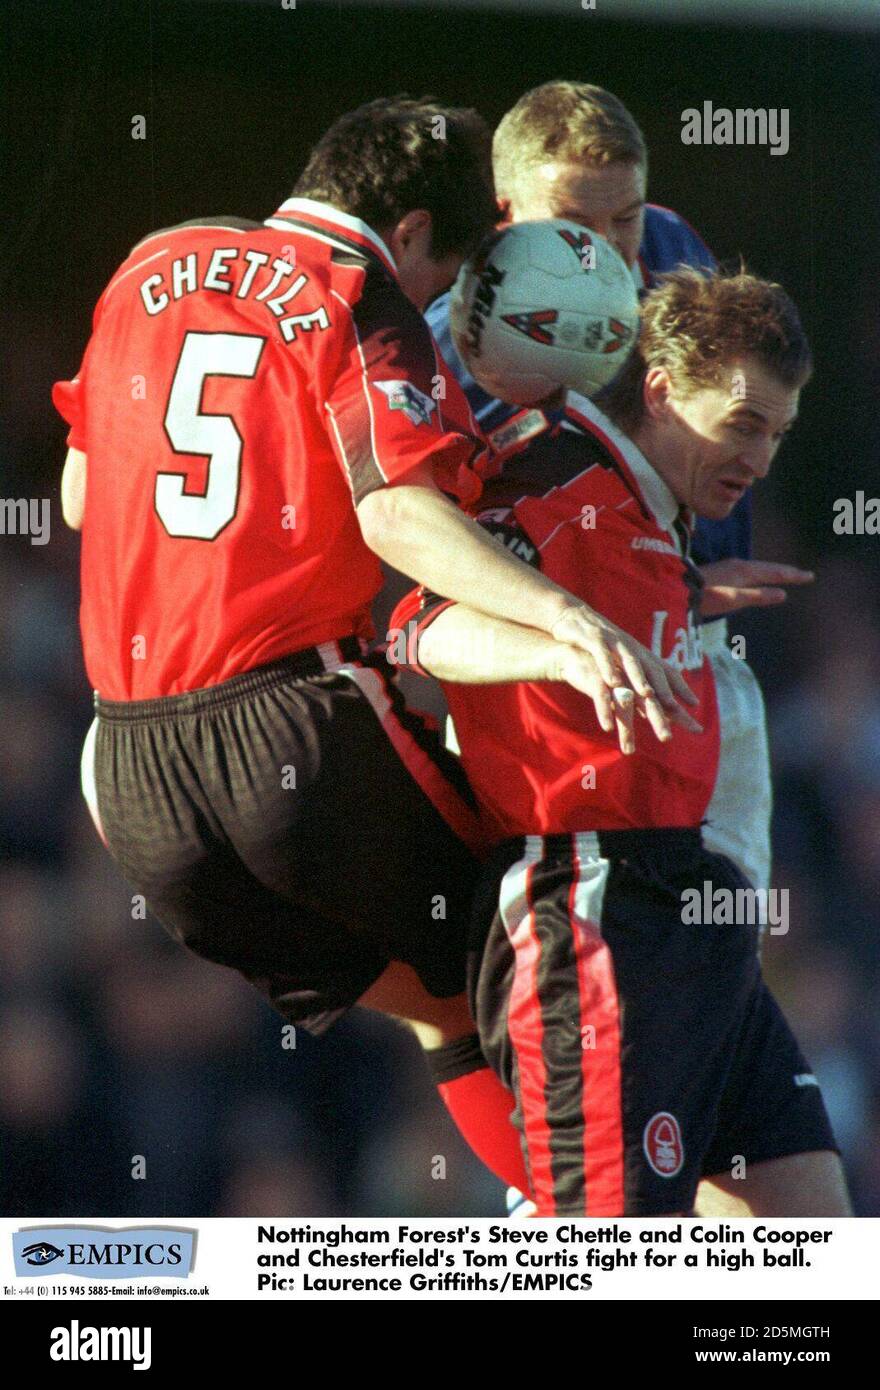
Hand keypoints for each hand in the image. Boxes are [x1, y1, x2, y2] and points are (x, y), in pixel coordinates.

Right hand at [549, 606, 701, 751]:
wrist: (572, 616)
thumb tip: (650, 702)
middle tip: (675, 710)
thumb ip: (634, 680)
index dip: (681, 687)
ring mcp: (615, 642)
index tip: (695, 705)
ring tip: (647, 694)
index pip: (666, 671)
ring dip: (640, 678)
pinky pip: (603, 656)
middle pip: (653, 672)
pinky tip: (611, 682)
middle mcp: (633, 648)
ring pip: (631, 662)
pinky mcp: (594, 638)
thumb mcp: (619, 662)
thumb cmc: (599, 644)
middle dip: (664, 692)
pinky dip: (608, 668)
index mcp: (640, 654)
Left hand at [699, 559, 813, 616]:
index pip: (775, 573)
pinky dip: (761, 574)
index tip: (809, 576)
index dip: (793, 575)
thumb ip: (758, 596)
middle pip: (768, 568)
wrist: (678, 588)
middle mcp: (740, 565)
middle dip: (787, 572)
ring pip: (759, 569)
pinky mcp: (722, 571)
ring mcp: (730, 567)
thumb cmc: (706, 597)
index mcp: (745, 571)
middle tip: (804, 575)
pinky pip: (750, 571)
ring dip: (774, 572)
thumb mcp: (733, 600)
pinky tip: (756, 579)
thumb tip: (783, 594)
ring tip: (785, 575)